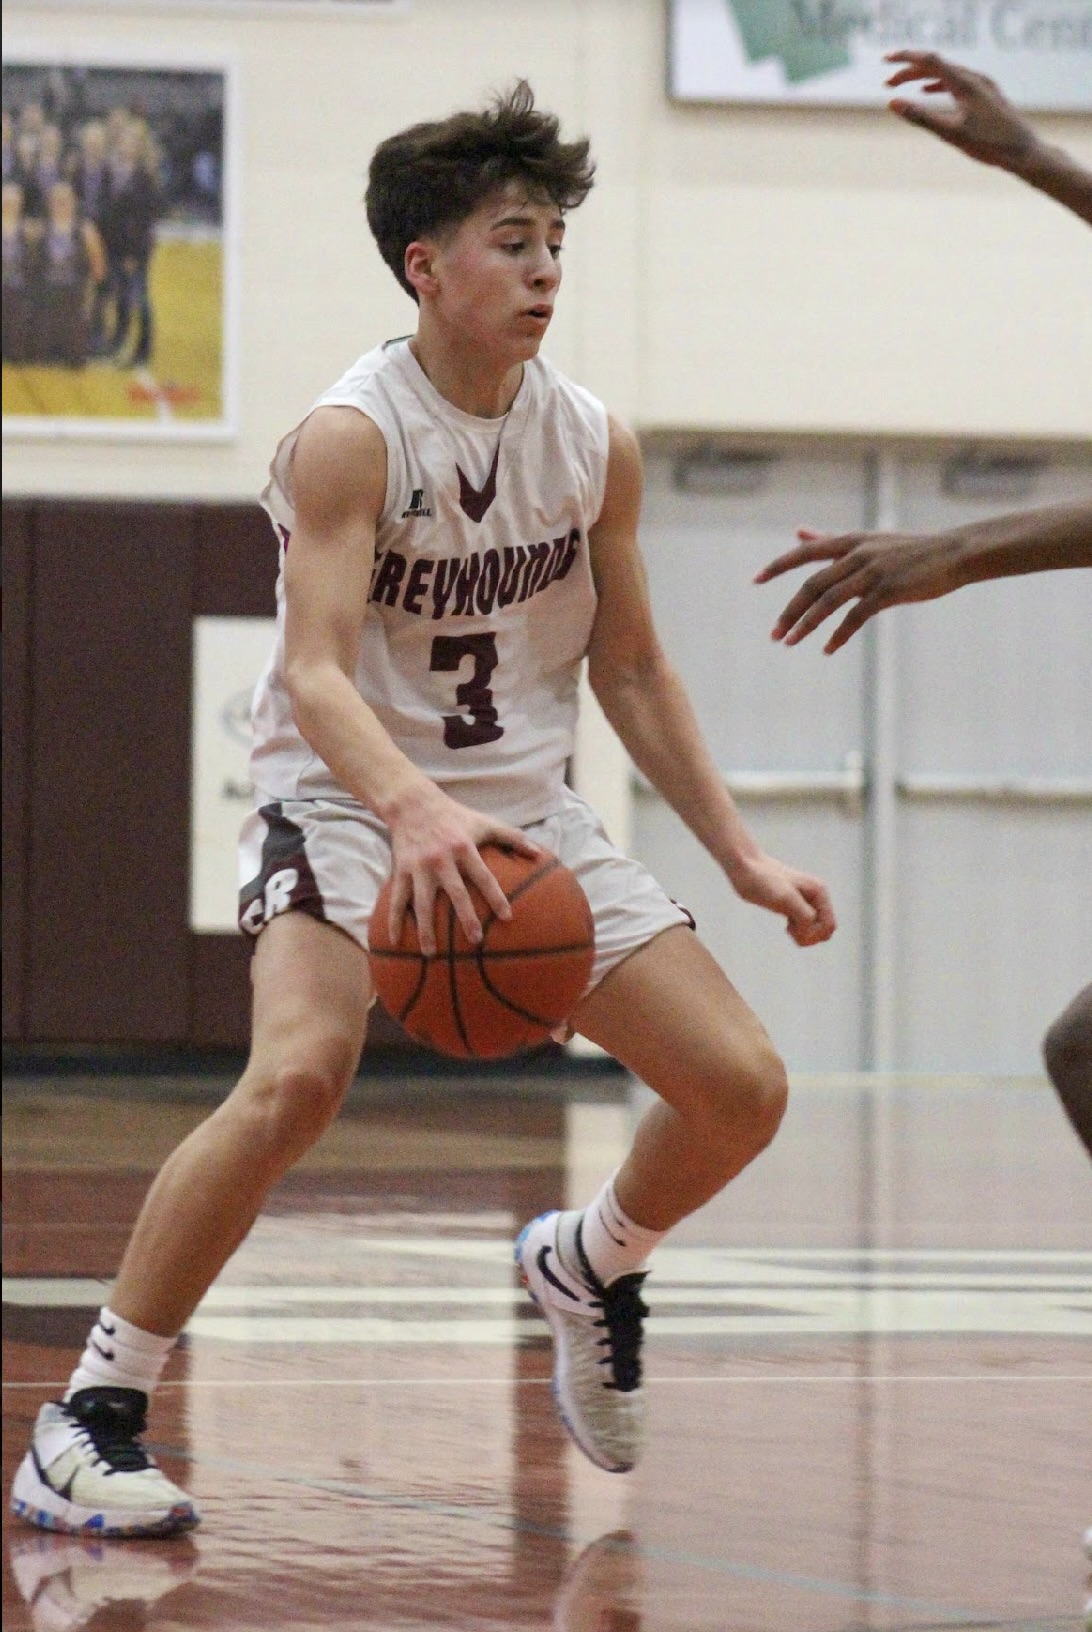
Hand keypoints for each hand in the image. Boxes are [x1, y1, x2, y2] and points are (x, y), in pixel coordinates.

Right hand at [385, 782, 540, 954]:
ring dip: (426, 929)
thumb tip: (540, 854)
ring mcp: (419, 867)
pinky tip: (395, 941)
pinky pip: (396, 900)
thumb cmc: (455, 817)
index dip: (496, 896)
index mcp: (464, 848)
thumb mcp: (485, 822)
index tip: (507, 917)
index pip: (483, 876)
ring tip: (431, 954)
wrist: (413, 804)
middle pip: (455, 892)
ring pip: (422, 903)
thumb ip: (513, 837)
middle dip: (466, 917)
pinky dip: (394, 920)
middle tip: (475, 940)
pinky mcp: (401, 871)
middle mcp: (441, 859)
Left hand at [728, 853, 835, 947]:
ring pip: (816, 930)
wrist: (744, 868)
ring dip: (804, 935)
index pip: (829, 925)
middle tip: (791, 930)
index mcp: (819, 892)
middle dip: (810, 936)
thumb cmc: (763, 881)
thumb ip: (804, 915)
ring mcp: (805, 902)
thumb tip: (812, 930)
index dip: (813, 934)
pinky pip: (806, 927)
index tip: (792, 928)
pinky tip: (787, 927)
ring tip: (788, 928)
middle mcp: (816, 897)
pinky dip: (798, 932)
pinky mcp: (793, 907)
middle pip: (825, 930)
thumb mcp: (785, 898)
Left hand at [755, 529, 961, 651]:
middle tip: (774, 634)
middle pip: (812, 585)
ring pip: (828, 601)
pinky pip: (855, 617)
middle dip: (789, 611)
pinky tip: (827, 649)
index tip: (755, 580)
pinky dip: (838, 635)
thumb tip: (798, 533)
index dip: (778, 566)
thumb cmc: (910, 550)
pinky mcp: (889, 591)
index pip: (804, 553)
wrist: (955, 552)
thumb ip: (829, 541)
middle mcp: (857, 554)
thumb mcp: (867, 539)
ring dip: (806, 625)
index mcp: (850, 541)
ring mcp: (873, 572)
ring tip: (789, 643)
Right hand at [883, 50, 1036, 170]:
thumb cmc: (989, 144)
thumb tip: (892, 103)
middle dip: (909, 71)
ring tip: (901, 86)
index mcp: (965, 84)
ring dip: (921, 77)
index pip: (930, 60)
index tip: (885, 60)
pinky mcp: (985, 94)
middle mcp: (974, 78)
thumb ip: (920, 117)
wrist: (1024, 152)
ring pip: (945, 72)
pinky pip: (956, 81)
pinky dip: (937, 84)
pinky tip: (927, 91)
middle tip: (887, 83)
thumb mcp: (950, 133)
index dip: (905, 58)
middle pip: (936, 65)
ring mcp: (982, 85)